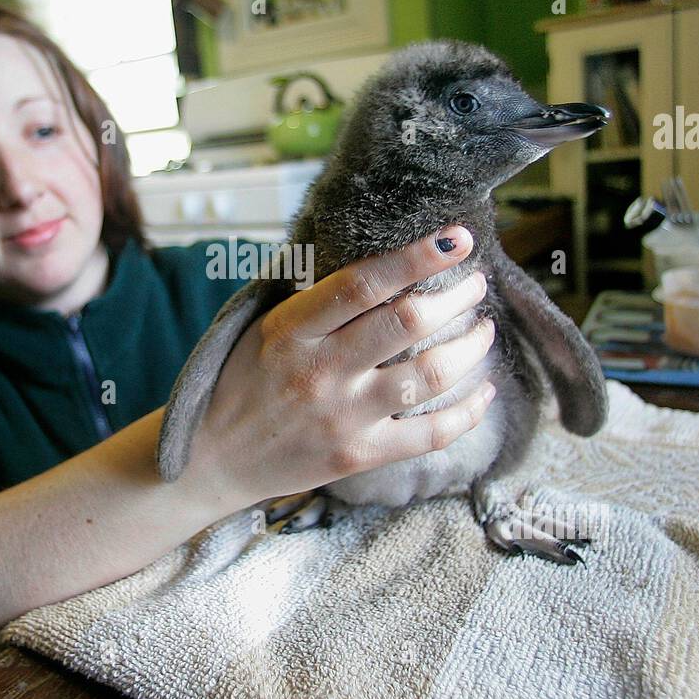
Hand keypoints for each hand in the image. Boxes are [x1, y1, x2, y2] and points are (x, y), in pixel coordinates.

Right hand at [187, 225, 497, 508]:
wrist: (213, 461)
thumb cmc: (241, 383)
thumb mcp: (263, 329)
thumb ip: (317, 302)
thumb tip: (382, 263)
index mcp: (291, 330)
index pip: (363, 283)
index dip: (416, 256)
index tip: (455, 238)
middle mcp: (319, 371)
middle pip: (407, 323)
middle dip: (456, 297)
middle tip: (476, 283)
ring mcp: (342, 417)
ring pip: (429, 374)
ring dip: (470, 346)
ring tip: (483, 329)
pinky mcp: (359, 455)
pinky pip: (431, 433)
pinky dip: (468, 410)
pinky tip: (484, 389)